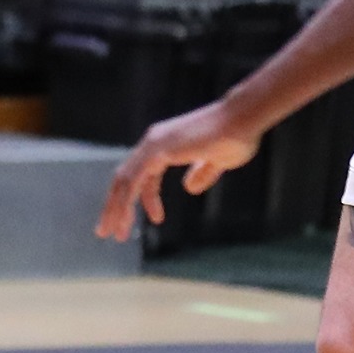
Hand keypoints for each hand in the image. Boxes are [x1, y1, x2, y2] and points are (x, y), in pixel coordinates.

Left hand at [95, 101, 261, 241]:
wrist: (243, 120)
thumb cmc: (235, 136)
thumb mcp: (218, 161)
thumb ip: (203, 172)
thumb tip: (190, 187)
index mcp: (165, 143)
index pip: (142, 174)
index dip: (143, 197)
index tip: (155, 218)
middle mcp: (154, 141)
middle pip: (125, 178)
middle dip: (116, 206)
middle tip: (110, 231)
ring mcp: (153, 144)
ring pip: (124, 181)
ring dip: (116, 208)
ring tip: (113, 232)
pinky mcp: (157, 150)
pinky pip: (134, 180)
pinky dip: (127, 200)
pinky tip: (127, 218)